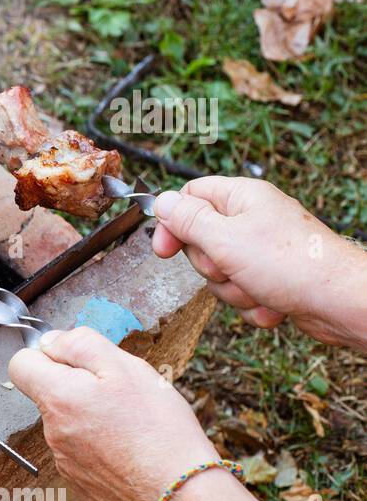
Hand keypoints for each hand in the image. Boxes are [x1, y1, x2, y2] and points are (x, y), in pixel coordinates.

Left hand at [8, 327, 215, 500]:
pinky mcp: (80, 484)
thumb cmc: (158, 428)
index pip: (20, 364)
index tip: (77, 360)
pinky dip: (101, 446)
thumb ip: (79, 346)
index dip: (48, 354)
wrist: (180, 494)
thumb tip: (50, 342)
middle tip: (120, 393)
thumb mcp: (125, 367)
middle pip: (50, 393)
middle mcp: (51, 432)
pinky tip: (130, 449)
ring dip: (91, 416)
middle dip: (78, 386)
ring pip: (69, 423)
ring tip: (131, 424)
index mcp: (57, 398)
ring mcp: (64, 462)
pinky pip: (82, 452)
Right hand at [152, 177, 366, 349]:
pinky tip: (274, 302)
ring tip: (259, 287)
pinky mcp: (272, 278)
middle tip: (229, 267)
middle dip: (211, 266)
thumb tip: (162, 201)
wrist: (337, 301)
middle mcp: (253, 220)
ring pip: (220, 274)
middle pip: (201, 241)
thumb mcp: (224, 238)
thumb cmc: (291, 264)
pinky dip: (253, 303)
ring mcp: (263, 251)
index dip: (173, 223)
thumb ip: (187, 220)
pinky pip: (242, 293)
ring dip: (233, 290)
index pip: (191, 197)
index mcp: (242, 198)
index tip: (164, 249)